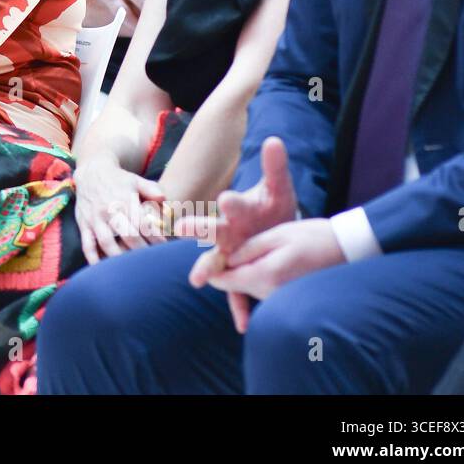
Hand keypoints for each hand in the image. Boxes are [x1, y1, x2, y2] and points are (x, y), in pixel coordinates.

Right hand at [72, 159, 166, 264]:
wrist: (91, 172)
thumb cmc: (118, 180)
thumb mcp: (136, 180)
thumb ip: (152, 189)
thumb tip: (164, 198)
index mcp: (125, 200)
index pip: (142, 223)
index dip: (155, 238)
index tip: (164, 249)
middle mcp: (109, 210)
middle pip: (127, 235)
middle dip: (141, 251)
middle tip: (152, 264)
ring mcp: (95, 219)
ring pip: (107, 242)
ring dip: (119, 258)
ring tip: (130, 271)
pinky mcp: (83, 225)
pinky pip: (87, 244)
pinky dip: (92, 258)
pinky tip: (101, 270)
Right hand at [176, 136, 298, 328]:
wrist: (272, 232)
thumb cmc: (271, 209)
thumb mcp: (278, 189)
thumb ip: (275, 167)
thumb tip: (275, 140)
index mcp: (238, 210)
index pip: (233, 204)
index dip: (231, 201)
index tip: (227, 197)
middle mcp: (228, 232)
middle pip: (213, 230)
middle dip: (199, 228)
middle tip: (185, 226)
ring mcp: (231, 254)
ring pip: (216, 262)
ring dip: (207, 270)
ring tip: (198, 279)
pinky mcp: (240, 275)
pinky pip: (238, 292)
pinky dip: (240, 307)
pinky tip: (242, 323)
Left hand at [207, 219, 344, 332]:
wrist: (351, 251)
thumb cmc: (313, 237)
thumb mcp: (276, 235)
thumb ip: (247, 250)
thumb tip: (224, 262)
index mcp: (264, 276)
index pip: (222, 281)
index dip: (211, 266)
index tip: (212, 248)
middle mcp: (270, 294)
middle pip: (234, 285)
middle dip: (230, 266)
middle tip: (239, 243)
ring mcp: (280, 300)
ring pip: (248, 287)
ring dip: (248, 270)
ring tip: (266, 248)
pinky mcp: (288, 300)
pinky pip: (264, 290)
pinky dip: (262, 276)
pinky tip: (278, 260)